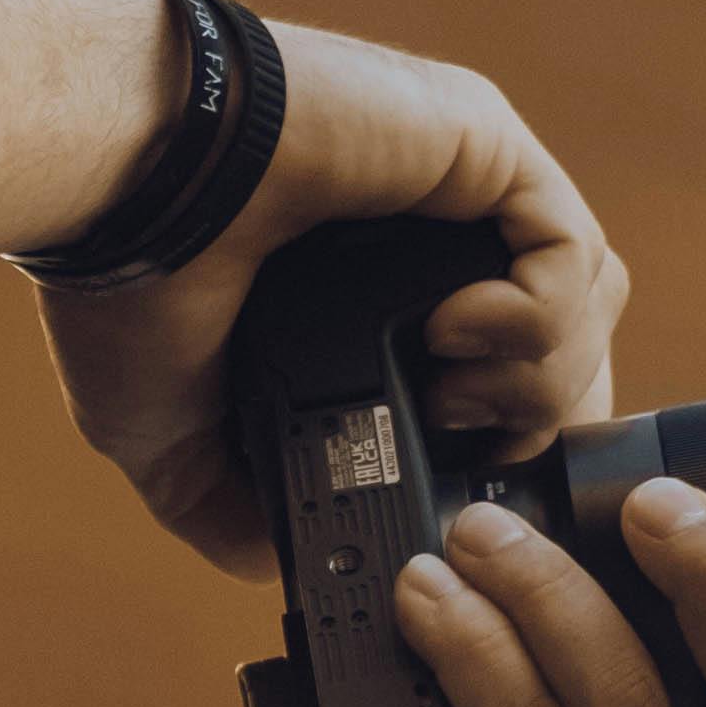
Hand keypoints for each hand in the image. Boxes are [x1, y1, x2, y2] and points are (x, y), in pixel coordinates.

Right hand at [39, 23, 627, 571]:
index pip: (502, 372)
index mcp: (374, 285)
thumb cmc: (125, 287)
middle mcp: (433, 226)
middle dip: (540, 428)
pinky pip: (573, 255)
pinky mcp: (487, 147)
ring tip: (448, 392)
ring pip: (586, 308)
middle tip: (476, 458)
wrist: (119, 185)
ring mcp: (468, 184)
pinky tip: (448, 332)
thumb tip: (272, 560)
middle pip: (569, 346)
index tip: (469, 494)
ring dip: (537, 383)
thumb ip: (229, 498)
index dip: (507, 444)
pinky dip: (533, 320)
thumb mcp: (167, 432)